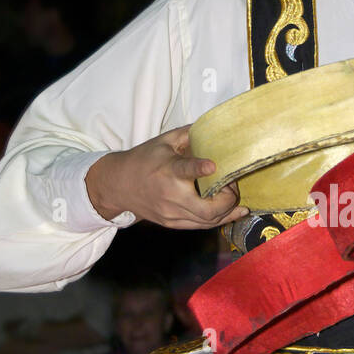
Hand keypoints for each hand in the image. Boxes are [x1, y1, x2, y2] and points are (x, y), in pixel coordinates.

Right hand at [86, 125, 249, 229]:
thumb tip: (214, 127)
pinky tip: (233, 213)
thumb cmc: (144, 160)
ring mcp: (172, 214)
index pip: (185, 170)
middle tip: (232, 186)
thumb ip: (189, 134)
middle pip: (207, 209)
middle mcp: (171, 196)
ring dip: (227, 211)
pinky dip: (219, 219)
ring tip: (235, 198)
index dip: (200, 168)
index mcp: (168, 171)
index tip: (213, 166)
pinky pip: (201, 226)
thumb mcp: (164, 141)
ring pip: (208, 221)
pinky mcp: (173, 224)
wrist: (119, 185)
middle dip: (228, 199)